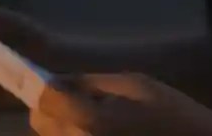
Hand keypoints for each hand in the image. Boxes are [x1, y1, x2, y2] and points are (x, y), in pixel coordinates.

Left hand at [31, 73, 211, 135]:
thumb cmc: (171, 115)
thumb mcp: (135, 85)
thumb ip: (92, 82)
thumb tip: (58, 80)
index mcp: (90, 120)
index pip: (44, 100)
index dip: (50, 89)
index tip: (63, 85)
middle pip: (40, 123)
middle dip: (51, 109)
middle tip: (76, 102)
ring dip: (62, 127)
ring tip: (94, 120)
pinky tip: (101, 133)